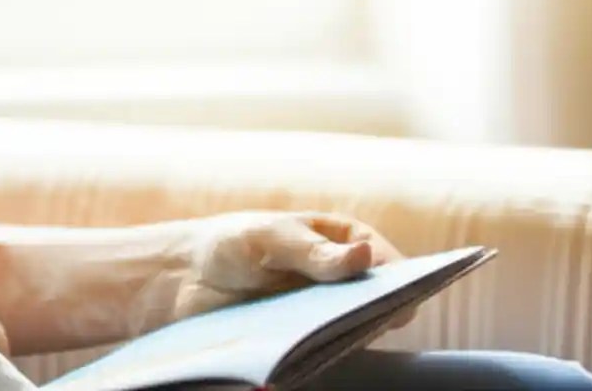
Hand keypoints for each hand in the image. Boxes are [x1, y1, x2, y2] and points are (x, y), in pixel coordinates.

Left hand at [173, 211, 413, 329]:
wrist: (186, 276)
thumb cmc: (233, 243)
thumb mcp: (270, 239)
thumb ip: (313, 252)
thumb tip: (365, 256)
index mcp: (343, 239)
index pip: (386, 260)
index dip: (401, 278)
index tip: (404, 295)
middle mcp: (342, 277)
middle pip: (378, 299)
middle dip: (379, 310)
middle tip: (375, 322)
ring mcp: (325, 310)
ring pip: (354, 328)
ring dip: (348, 334)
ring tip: (335, 336)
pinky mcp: (305, 338)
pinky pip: (324, 349)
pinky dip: (321, 351)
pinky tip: (309, 352)